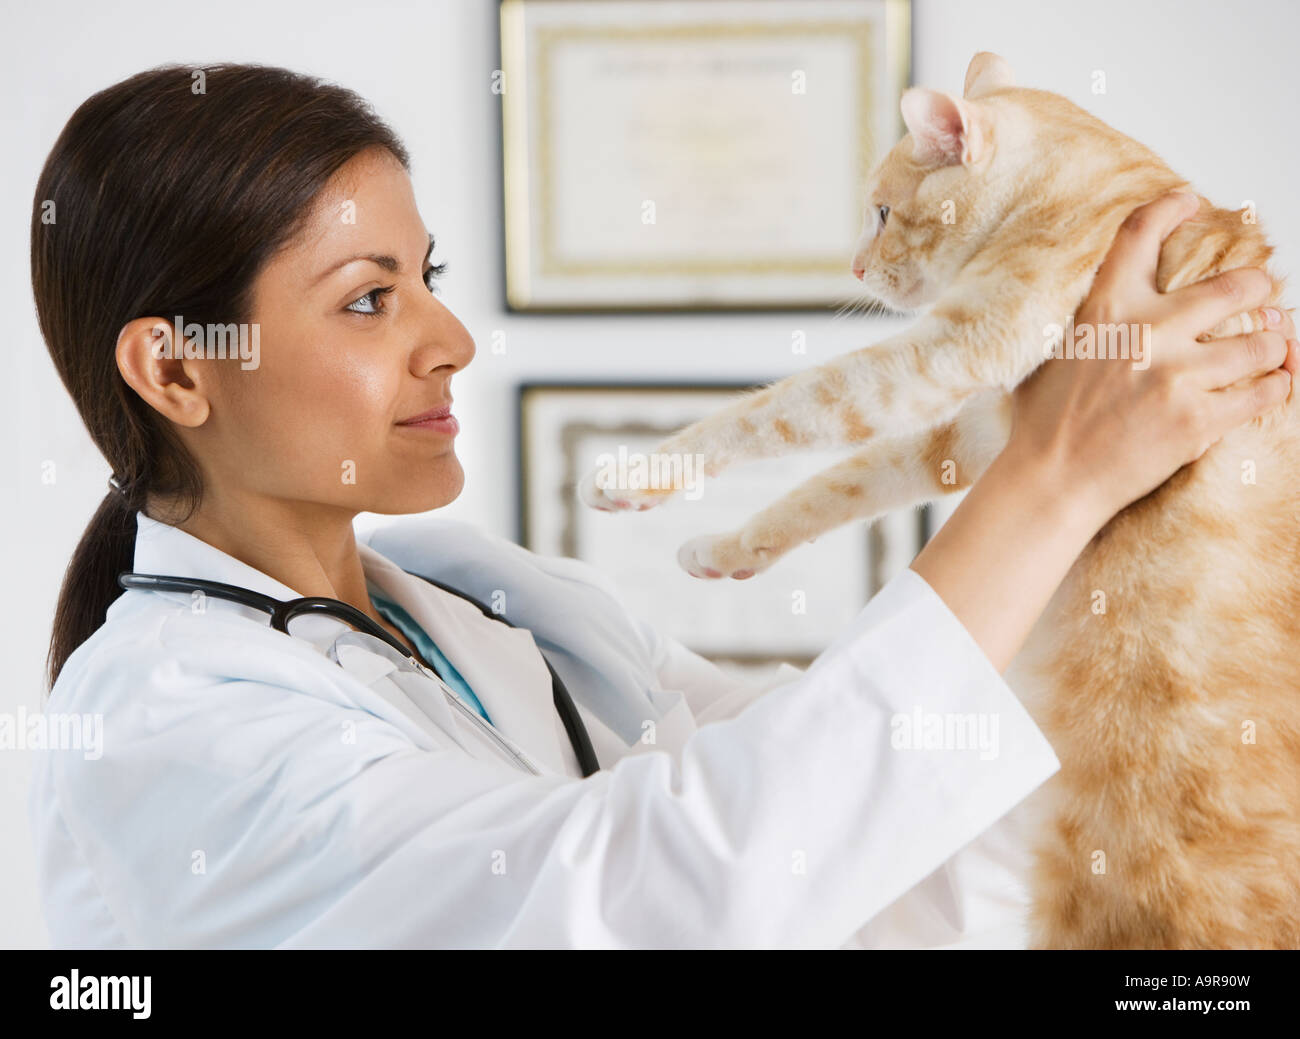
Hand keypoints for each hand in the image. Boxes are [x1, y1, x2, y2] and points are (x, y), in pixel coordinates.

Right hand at [1005, 189, 1295, 525]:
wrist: (1052, 481)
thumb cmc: (1045, 421)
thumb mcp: (1051, 351)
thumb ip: (1085, 316)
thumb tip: (1104, 289)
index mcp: (1107, 309)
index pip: (1141, 235)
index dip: (1171, 208)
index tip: (1189, 202)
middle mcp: (1148, 334)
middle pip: (1235, 287)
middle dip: (1257, 287)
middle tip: (1260, 292)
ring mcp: (1178, 377)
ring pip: (1262, 342)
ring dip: (1272, 343)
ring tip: (1268, 346)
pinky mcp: (1200, 420)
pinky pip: (1266, 391)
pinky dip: (1275, 385)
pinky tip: (1269, 383)